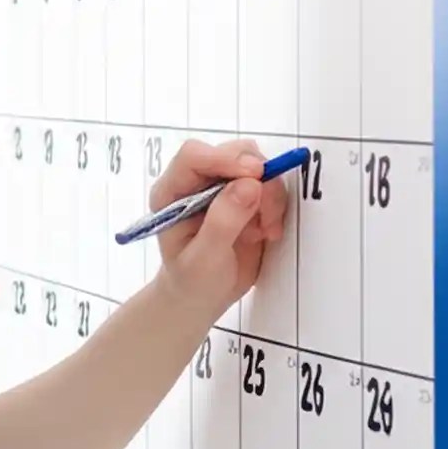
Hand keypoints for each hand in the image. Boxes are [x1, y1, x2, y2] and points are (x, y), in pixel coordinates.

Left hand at [148, 138, 289, 321]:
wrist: (202, 295)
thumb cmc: (193, 280)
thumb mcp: (204, 259)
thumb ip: (223, 222)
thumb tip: (250, 185)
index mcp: (171, 192)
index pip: (194, 156)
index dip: (224, 158)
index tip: (254, 175)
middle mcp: (196, 182)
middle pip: (232, 153)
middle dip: (257, 179)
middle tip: (265, 216)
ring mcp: (222, 186)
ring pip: (256, 165)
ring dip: (269, 195)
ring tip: (264, 231)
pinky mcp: (246, 196)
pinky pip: (270, 185)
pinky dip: (275, 206)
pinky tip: (266, 233)